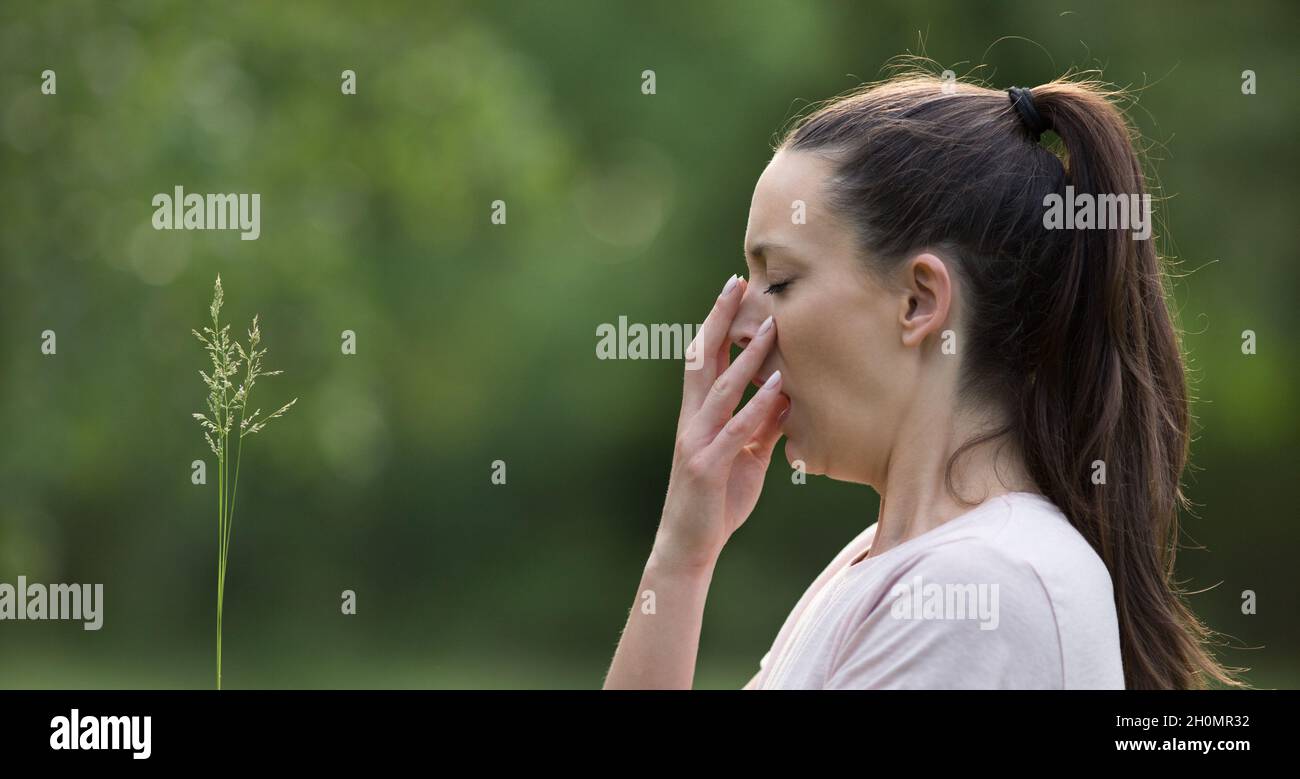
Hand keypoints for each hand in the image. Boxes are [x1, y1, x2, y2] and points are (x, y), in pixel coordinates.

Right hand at [654, 274, 789, 570]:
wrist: (689, 546)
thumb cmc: (716, 502)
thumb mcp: (746, 459)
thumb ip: (761, 427)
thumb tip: (785, 396)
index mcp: (698, 416)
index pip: (706, 359)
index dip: (718, 323)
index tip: (734, 289)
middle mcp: (691, 421)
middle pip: (702, 359)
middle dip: (720, 320)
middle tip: (736, 284)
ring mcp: (696, 442)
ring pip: (720, 389)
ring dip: (746, 357)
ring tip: (770, 327)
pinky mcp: (707, 467)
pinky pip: (735, 431)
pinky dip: (756, 407)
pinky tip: (776, 387)